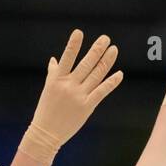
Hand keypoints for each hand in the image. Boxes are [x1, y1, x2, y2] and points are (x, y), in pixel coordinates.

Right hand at [19, 29, 122, 163]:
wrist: (46, 133)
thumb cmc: (46, 110)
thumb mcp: (47, 89)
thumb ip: (53, 73)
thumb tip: (54, 59)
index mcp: (57, 79)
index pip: (66, 57)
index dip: (73, 45)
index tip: (79, 32)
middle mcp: (69, 85)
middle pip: (86, 64)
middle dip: (96, 50)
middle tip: (106, 38)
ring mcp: (78, 96)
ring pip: (96, 75)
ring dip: (106, 61)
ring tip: (114, 49)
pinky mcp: (87, 107)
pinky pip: (102, 91)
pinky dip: (111, 82)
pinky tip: (119, 73)